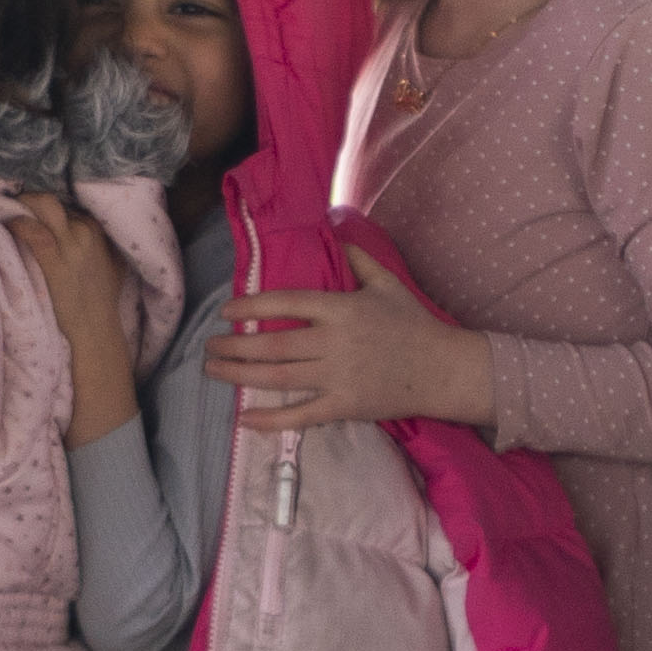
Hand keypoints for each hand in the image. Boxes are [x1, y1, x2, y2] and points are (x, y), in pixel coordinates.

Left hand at [7, 189, 137, 440]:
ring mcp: (70, 244)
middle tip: (9, 214)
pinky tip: (5, 229)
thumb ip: (98, 249)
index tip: (27, 214)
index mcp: (98, 232)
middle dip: (28, 203)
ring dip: (19, 209)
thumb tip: (79, 238)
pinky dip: (16, 223)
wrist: (95, 336)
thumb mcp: (109, 270)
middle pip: (51, 200)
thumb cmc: (97, 306)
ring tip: (1, 218)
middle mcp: (85, 232)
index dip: (43, 210)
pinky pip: (31, 228)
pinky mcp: (54, 259)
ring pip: (41, 205)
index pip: (66, 205)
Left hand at [214, 251, 493, 428]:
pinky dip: (270, 419)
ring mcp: (338, 376)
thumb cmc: (414, 324)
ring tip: (212, 371)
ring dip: (240, 375)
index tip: (226, 312)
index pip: (286, 303)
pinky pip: (300, 415)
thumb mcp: (387, 283)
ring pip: (278, 377)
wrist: (443, 369)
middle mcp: (334, 342)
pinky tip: (244, 419)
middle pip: (272, 344)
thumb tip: (336, 231)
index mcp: (341, 309)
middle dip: (234, 347)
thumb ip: (359, 258)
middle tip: (208, 348)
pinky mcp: (344, 406)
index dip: (251, 307)